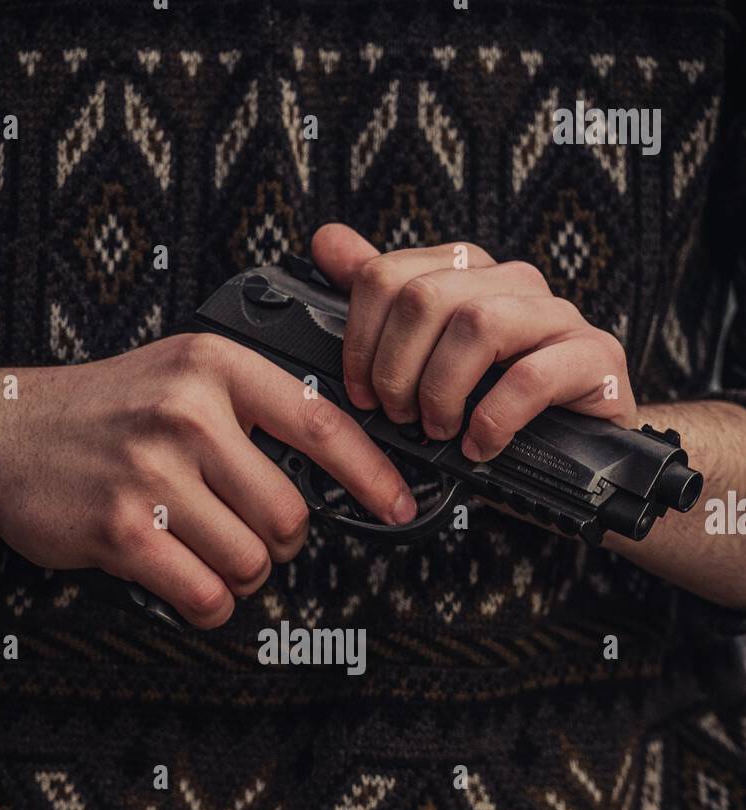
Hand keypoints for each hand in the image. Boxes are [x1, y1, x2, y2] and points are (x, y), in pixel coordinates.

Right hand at [0, 333, 416, 626]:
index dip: (372, 475)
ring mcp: (152, 472)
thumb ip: (251, 407)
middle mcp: (187, 412)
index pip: (322, 423)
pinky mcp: (122, 530)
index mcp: (212, 366)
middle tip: (241, 529)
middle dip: (277, 540)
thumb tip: (334, 468)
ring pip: (252, 561)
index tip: (398, 507)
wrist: (0, 436)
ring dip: (238, 573)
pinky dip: (207, 603)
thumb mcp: (179, 376)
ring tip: (199, 547)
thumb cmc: (103, 413)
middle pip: (289, 515)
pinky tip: (184, 581)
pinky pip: (207, 595)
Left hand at [310, 224, 637, 455]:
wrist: (578, 452)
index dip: (361, 340)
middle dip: (397, 371)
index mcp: (467, 274)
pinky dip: (494, 419)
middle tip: (400, 417)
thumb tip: (328, 243)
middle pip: (426, 297)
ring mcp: (558, 316)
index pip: (389, 274)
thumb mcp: (427, 362)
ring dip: (443, 390)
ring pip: (478, 324)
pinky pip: (532, 376)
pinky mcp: (595, 358)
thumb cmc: (495, 407)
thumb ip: (382, 303)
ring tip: (441, 430)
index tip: (361, 391)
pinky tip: (480, 444)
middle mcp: (513, 282)